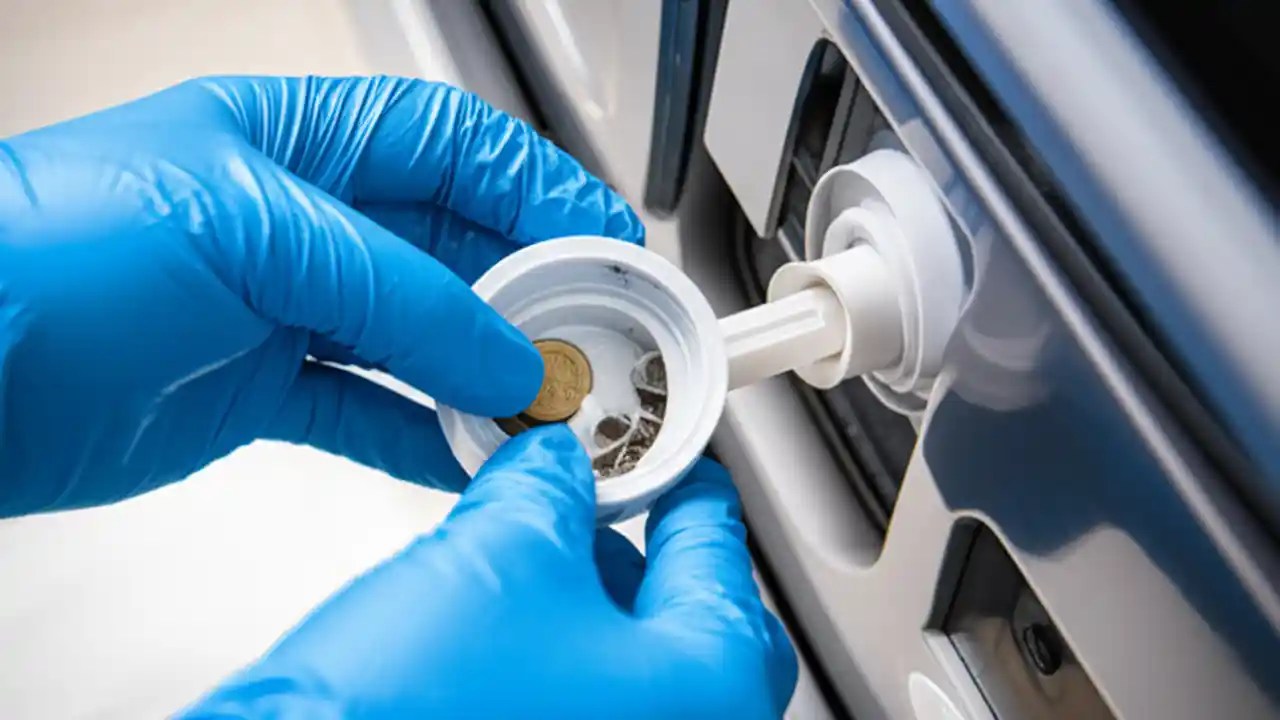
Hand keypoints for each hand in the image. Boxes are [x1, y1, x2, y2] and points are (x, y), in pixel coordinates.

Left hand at [0, 76, 641, 516]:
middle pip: (448, 246)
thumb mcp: (252, 229)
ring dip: (488, 373)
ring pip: (420, 337)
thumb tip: (506, 346)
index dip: (534, 184)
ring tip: (548, 404)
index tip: (599, 235)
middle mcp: (297, 220)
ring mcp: (281, 308)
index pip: (449, 146)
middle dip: (527, 289)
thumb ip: (396, 292)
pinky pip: (371, 411)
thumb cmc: (47, 249)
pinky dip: (428, 434)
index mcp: (295, 139)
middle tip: (591, 334)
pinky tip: (475, 450)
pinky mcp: (259, 391)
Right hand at [181, 426, 797, 718]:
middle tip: (606, 497)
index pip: (721, 553)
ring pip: (635, 666)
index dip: (687, 484)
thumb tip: (556, 463)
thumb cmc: (420, 713)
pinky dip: (560, 650)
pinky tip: (510, 615)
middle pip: (692, 621)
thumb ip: (548, 488)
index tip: (676, 459)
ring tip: (541, 544)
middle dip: (641, 549)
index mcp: (712, 682)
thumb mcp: (502, 551)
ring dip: (592, 598)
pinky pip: (586, 701)